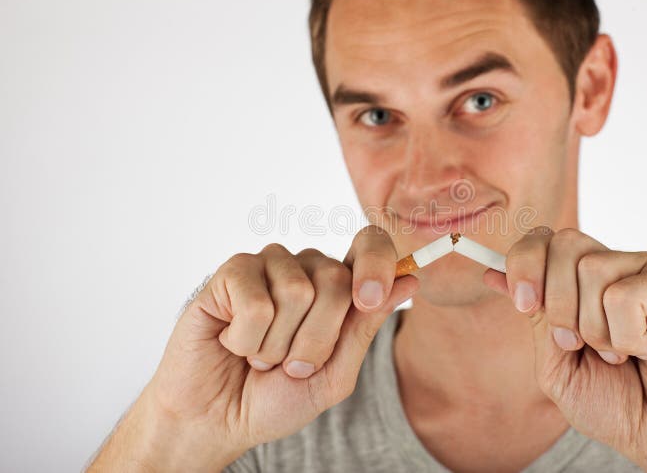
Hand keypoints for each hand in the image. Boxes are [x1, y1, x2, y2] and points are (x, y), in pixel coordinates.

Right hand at [115, 225, 416, 468]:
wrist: (218, 419)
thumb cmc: (276, 397)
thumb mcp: (334, 375)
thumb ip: (366, 327)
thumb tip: (410, 278)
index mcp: (338, 287)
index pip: (371, 245)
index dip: (378, 265)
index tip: (369, 301)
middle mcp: (306, 269)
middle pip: (336, 281)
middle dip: (316, 341)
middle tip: (291, 364)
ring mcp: (269, 266)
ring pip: (297, 292)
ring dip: (277, 345)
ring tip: (259, 354)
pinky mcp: (233, 273)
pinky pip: (256, 303)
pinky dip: (246, 340)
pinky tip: (233, 343)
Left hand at [483, 226, 646, 470]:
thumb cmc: (615, 405)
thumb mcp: (555, 365)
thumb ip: (533, 318)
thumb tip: (492, 274)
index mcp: (575, 284)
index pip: (539, 241)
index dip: (523, 264)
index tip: (523, 304)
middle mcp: (607, 269)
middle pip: (563, 244)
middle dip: (557, 303)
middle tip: (576, 344)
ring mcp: (640, 272)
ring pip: (591, 267)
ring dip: (594, 328)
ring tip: (618, 355)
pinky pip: (624, 293)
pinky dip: (627, 336)